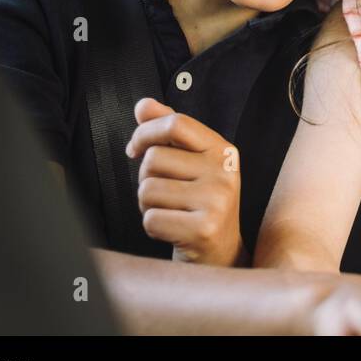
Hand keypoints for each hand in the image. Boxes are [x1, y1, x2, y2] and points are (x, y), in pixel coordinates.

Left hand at [126, 97, 244, 266]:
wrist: (221, 255)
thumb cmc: (201, 205)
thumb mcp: (192, 164)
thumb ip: (169, 132)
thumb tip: (144, 105)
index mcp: (223, 150)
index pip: (176, 123)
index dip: (145, 132)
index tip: (135, 148)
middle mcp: (225, 172)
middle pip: (154, 159)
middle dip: (146, 178)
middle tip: (163, 193)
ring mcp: (217, 201)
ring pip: (148, 190)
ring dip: (147, 205)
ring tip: (169, 211)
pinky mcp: (203, 230)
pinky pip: (151, 219)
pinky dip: (152, 226)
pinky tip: (172, 229)